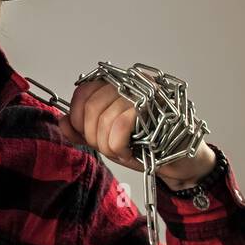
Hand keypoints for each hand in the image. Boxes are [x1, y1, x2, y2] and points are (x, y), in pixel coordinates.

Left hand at [57, 77, 216, 189]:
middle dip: (92, 135)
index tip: (86, 134)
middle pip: (91, 106)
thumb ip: (82, 130)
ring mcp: (147, 91)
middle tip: (107, 147)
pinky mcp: (158, 106)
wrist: (182, 162)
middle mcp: (133, 82)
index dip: (77, 116)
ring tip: (120, 151)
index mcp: (120, 84)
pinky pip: (120, 125)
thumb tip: (62, 121)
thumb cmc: (146, 147)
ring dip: (106, 144)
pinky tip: (128, 151)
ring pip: (104, 118)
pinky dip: (118, 145)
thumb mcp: (107, 139)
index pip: (84, 91)